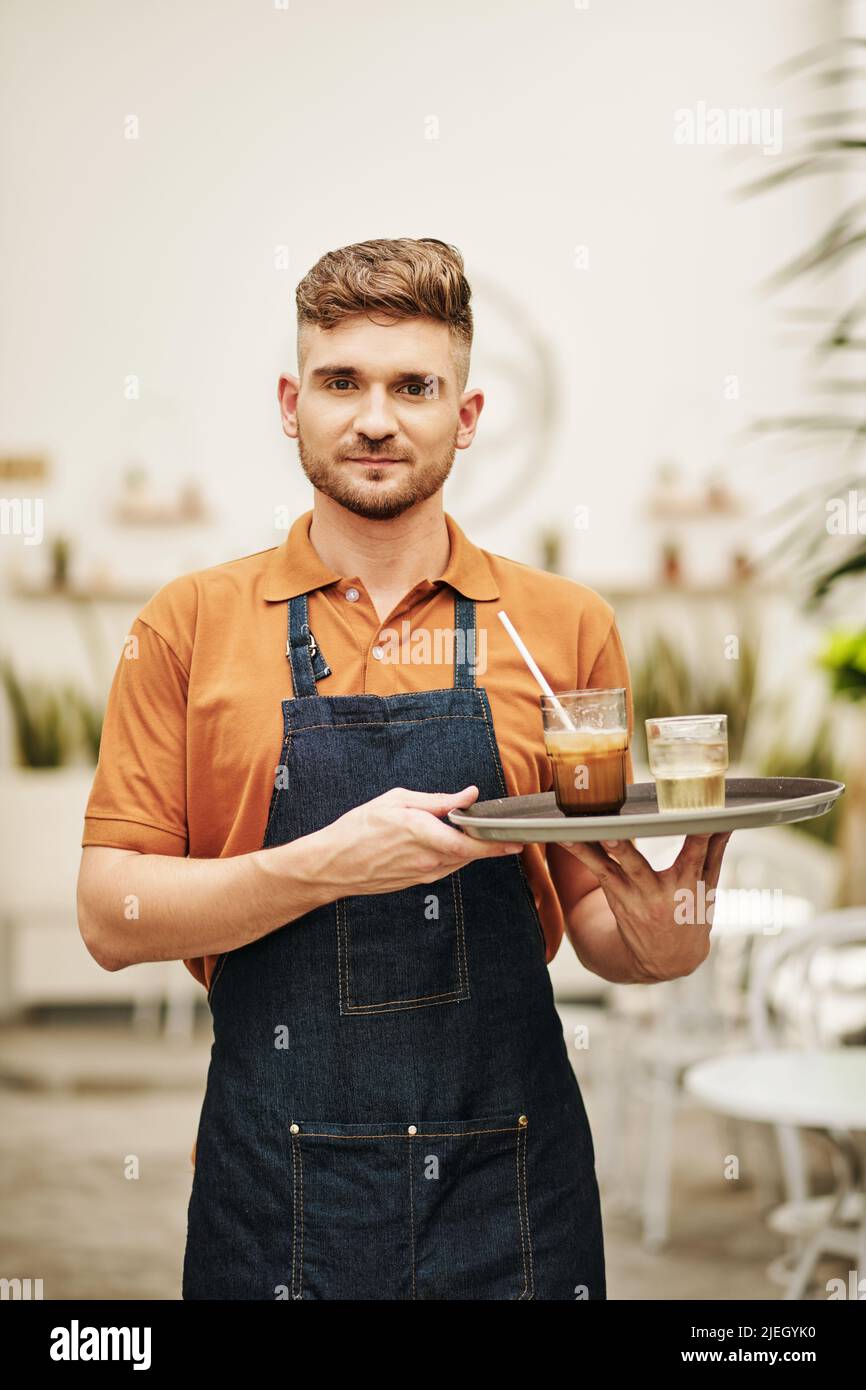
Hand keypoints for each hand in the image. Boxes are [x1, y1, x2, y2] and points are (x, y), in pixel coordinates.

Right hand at [313, 785, 524, 897]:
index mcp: (423, 834)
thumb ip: (436, 800)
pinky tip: (448, 842)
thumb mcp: (397, 802)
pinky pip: (445, 867)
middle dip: (489, 843)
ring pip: (459, 860)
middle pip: (470, 853)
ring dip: (471, 848)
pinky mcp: (417, 882)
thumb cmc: (359, 828)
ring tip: (477, 832)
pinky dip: (454, 854)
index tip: (517, 840)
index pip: (470, 843)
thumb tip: (468, 795)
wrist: (333, 864)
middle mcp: (427, 859)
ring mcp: (423, 874)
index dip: (497, 843)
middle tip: (506, 832)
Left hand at [560, 831, 732, 981]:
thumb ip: (715, 852)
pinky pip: (599, 873)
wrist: (669, 960)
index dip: (697, 833)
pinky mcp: (618, 899)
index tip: (696, 813)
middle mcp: (660, 892)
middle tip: (609, 832)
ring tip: (573, 833)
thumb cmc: (692, 916)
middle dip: (624, 851)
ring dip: (591, 852)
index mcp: (689, 885)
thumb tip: (728, 820)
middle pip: (639, 867)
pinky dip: (583, 855)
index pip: (695, 854)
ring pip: (610, 870)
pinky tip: (567, 839)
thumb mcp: (710, 889)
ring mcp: (636, 898)